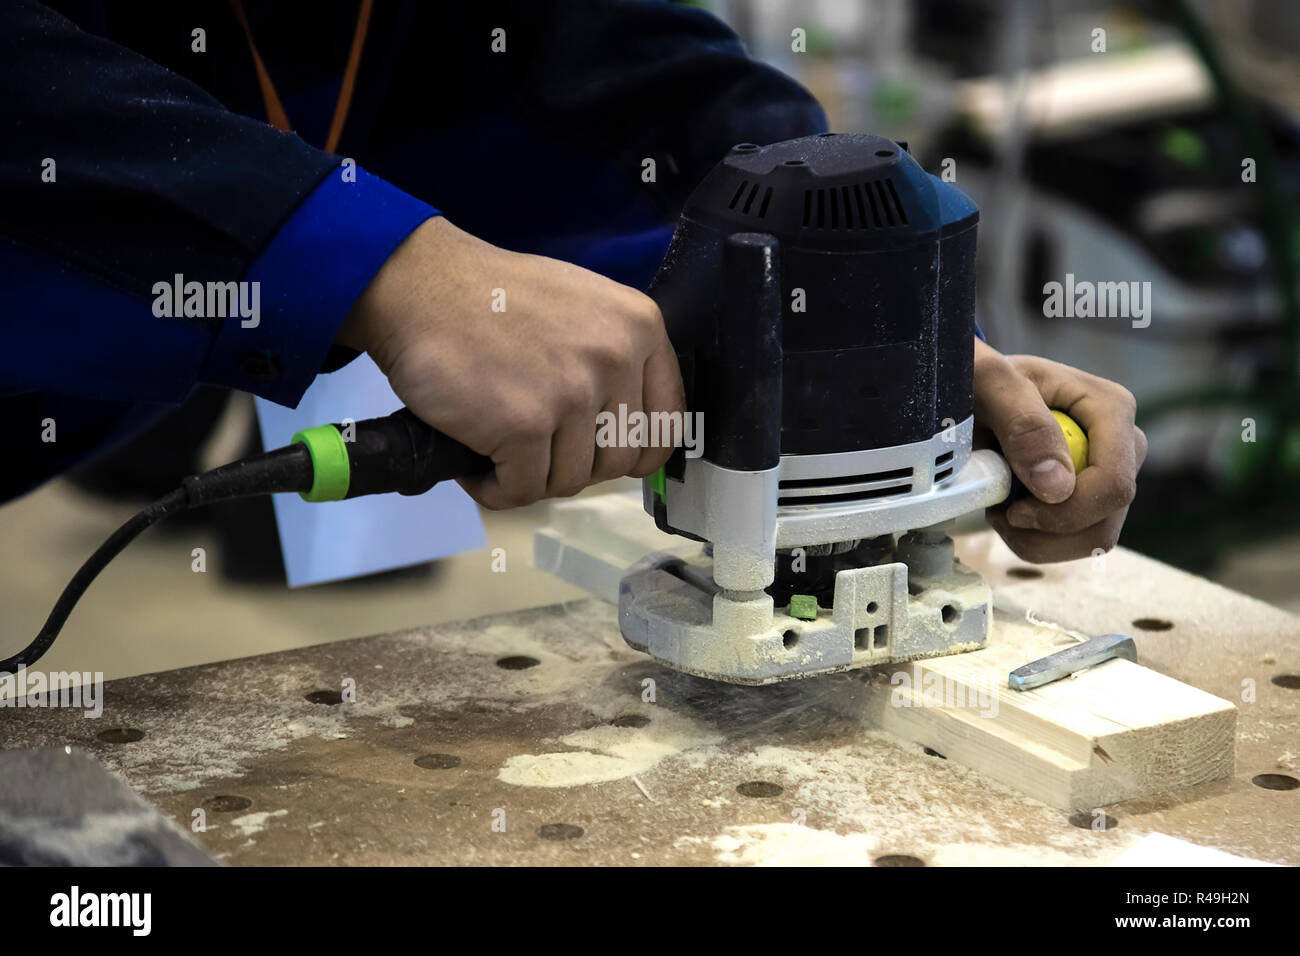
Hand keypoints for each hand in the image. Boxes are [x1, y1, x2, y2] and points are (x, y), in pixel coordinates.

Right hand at [338, 216, 684, 508]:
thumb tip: (629, 424)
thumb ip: (616, 358)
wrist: (421, 286)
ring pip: (571, 480)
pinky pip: (523, 489)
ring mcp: (571, 393)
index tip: (605, 458)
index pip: (667, 426)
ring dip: (532, 477)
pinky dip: (495, 488)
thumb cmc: (492, 296)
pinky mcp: (524, 424)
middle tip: (537, 451)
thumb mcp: (583, 305)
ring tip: (501, 451)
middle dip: (575, 467)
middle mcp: (615, 359)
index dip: (634, 454)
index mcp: (639, 329)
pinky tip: (476, 466)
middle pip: (618, 461)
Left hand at [973, 338, 1146, 562]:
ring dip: (1037, 539)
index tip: (1014, 510)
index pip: (1114, 484)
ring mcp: (1109, 475)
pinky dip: (1034, 541)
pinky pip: (1073, 543)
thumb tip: (1059, 487)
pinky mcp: (1091, 499)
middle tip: (1001, 509)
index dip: (1066, 511)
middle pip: (1106, 520)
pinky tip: (1010, 511)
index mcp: (1110, 409)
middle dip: (1047, 530)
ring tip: (1002, 507)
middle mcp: (1122, 445)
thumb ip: (1024, 426)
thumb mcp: (991, 386)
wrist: (974, 393)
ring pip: (1092, 540)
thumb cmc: (983, 382)